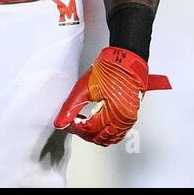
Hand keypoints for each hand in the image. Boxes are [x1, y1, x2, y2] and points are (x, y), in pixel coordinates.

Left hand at [54, 46, 169, 146]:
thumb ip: (70, 107)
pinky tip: (98, 121)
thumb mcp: (84, 87)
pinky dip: (107, 131)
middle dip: (85, 133)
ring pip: (111, 138)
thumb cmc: (110, 67)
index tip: (68, 123)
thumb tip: (61, 122)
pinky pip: (119, 132)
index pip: (90, 131)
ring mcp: (130, 117)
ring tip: (85, 121)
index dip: (75, 129)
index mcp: (113, 113)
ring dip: (96, 134)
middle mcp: (124, 118)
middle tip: (75, 123)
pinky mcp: (132, 113)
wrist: (126, 56)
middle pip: (101, 138)